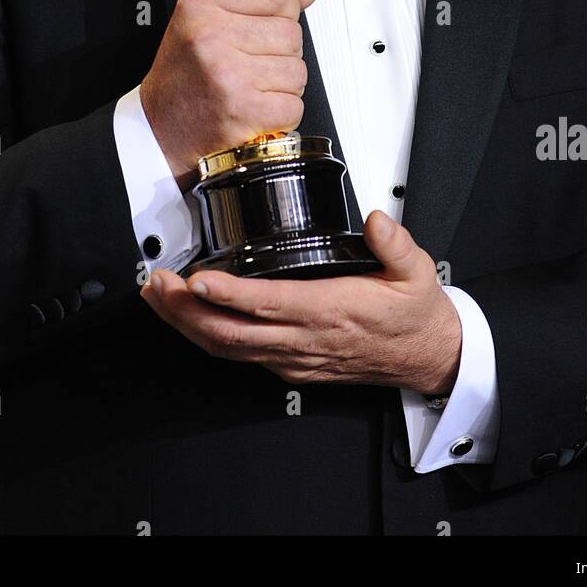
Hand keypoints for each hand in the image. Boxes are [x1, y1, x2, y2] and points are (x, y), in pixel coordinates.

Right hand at [139, 0, 325, 188]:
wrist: (159, 130)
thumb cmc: (185, 76)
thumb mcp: (212, 20)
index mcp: (201, 6)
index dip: (282, 13)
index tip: (264, 27)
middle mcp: (211, 37)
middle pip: (291, 33)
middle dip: (280, 53)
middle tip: (248, 66)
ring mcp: (228, 75)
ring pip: (297, 71)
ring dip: (282, 86)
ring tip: (250, 89)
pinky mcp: (244, 110)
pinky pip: (293, 105)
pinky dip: (281, 114)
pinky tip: (254, 110)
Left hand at [140, 210, 461, 396]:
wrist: (428, 357)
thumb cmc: (415, 314)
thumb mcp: (417, 271)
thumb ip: (395, 243)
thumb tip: (376, 219)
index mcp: (332, 312)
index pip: (269, 305)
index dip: (228, 296)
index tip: (197, 280)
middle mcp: (306, 339)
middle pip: (232, 334)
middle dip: (186, 312)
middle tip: (158, 285)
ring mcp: (295, 357)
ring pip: (229, 348)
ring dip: (188, 325)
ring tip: (160, 297)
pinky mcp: (291, 367)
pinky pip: (241, 355)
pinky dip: (208, 337)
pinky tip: (190, 318)